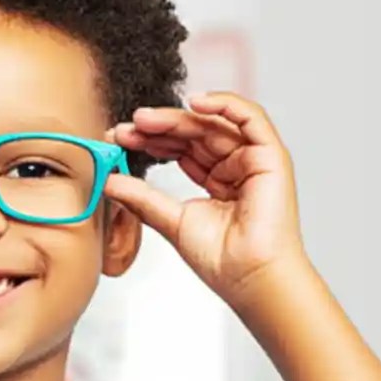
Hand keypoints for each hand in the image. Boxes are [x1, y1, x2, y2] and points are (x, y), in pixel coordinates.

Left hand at [102, 92, 309, 306]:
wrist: (248, 278)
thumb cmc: (221, 260)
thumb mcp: (170, 220)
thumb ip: (141, 198)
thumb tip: (109, 180)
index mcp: (215, 180)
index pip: (179, 150)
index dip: (148, 142)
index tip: (117, 140)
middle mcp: (235, 166)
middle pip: (193, 134)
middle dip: (156, 129)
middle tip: (125, 127)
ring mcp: (253, 159)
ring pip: (212, 124)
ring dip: (176, 118)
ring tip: (143, 120)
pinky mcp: (271, 156)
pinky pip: (251, 117)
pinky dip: (224, 103)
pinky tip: (194, 102)